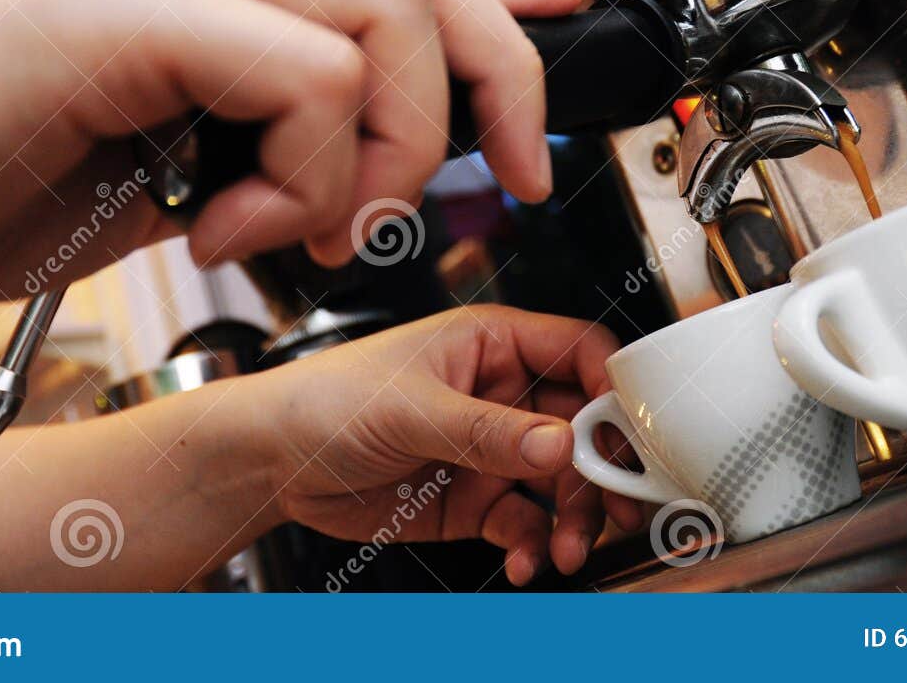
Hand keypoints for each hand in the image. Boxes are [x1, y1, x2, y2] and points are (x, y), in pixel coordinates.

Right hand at [0, 0, 582, 308]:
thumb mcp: (163, 164)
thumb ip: (269, 141)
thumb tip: (369, 154)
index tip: (562, 27)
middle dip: (491, 80)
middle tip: (497, 181)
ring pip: (382, 5)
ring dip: (387, 143)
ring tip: (314, 222)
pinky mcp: (122, 7)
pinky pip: (296, 68)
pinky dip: (302, 170)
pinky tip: (230, 221)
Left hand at [247, 306, 640, 584]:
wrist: (270, 463)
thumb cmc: (325, 400)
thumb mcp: (410, 410)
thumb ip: (488, 431)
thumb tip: (559, 444)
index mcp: (493, 343)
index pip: (581, 353)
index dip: (616, 390)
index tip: (636, 435)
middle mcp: (503, 393)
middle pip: (584, 427)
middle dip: (604, 471)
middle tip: (618, 509)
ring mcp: (491, 449)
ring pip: (562, 482)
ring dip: (573, 518)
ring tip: (564, 550)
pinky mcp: (475, 499)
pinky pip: (525, 524)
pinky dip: (532, 547)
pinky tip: (521, 563)